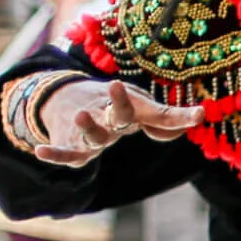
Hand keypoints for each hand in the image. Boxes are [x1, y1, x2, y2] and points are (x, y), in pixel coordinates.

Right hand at [32, 78, 200, 165]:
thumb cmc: (112, 106)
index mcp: (132, 108)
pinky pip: (64, 152)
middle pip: (120, 113)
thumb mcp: (139, 107)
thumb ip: (163, 120)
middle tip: (118, 86)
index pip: (158, 114)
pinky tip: (41, 152)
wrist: (64, 98)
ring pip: (92, 132)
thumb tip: (191, 121)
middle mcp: (111, 117)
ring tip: (82, 114)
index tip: (199, 114)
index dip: (178, 117)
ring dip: (87, 124)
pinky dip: (54, 154)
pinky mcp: (71, 145)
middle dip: (120, 102)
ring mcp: (90, 130)